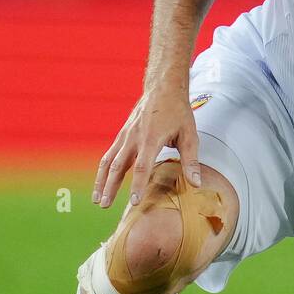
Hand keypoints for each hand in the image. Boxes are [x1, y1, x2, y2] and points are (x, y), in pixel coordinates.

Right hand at [92, 89, 200, 208]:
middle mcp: (135, 138)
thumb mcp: (189, 135)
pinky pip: (109, 154)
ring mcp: (126, 135)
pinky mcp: (122, 134)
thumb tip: (196, 184)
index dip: (138, 185)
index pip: (142, 167)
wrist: (163, 88)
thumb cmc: (178, 112)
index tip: (134, 202)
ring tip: (98, 200)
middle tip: (105, 205)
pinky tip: (101, 183)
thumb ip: (190, 161)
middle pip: (119, 166)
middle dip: (111, 187)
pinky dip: (103, 170)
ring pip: (109, 161)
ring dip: (101, 181)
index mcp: (152, 139)